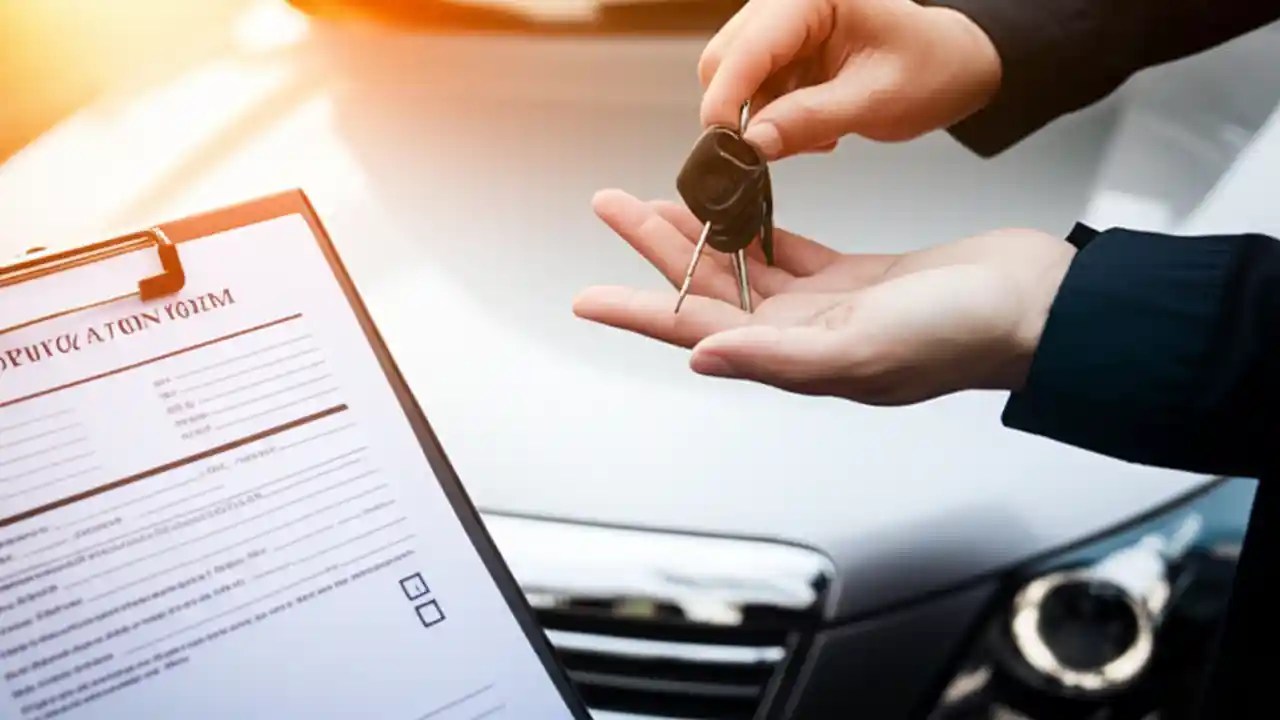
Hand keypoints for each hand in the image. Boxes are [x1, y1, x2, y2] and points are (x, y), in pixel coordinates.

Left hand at [573, 190, 1074, 404]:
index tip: (586, 295)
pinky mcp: (856, 277)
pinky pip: (789, 250)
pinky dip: (758, 228)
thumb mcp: (863, 348)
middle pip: (708, 288)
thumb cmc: (964, 335)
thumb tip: (700, 356)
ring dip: (700, 232)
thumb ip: (777, 356)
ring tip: (657, 199)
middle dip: (655, 249)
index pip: (695, 330)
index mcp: (796, 358)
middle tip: (612, 206)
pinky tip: (735, 208)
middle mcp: (802, 336)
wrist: (1036, 306)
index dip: (637, 312)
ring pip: (743, 265)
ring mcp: (828, 306)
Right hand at [699, 0, 1001, 159]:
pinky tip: (814, 122)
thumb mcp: (875, 100)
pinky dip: (774, 116)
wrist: (954, 65)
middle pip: (724, 61)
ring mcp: (780, 24)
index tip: (726, 151)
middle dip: (741, 114)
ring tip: (818, 133)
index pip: (745, 50)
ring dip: (762, 118)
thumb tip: (753, 143)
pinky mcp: (782, 48)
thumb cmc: (932, 68)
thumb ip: (809, 120)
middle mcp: (787, 1)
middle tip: (775, 149)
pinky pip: (753, 89)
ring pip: (733, 79)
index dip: (726, 103)